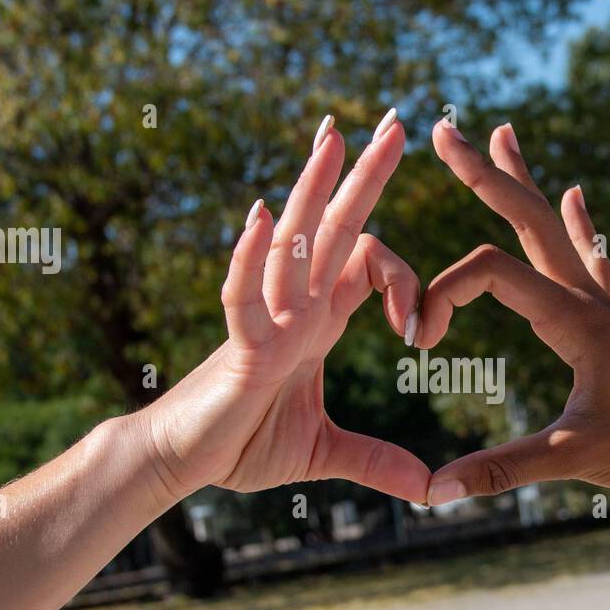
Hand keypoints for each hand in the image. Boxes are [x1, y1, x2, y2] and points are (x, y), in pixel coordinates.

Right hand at [138, 110, 429, 503]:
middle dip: (365, 178)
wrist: (181, 464)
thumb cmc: (242, 445)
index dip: (403, 278)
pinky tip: (258, 219)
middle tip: (393, 122)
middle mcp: (294, 309)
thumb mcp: (324, 452)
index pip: (366, 266)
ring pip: (292, 246)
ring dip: (312, 192)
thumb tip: (428, 487)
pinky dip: (248, 261)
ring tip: (333, 137)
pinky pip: (241, 298)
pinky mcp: (238, 349)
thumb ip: (376, 459)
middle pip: (335, 229)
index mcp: (317, 323)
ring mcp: (265, 322)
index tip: (423, 336)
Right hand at [417, 120, 609, 504]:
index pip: (490, 272)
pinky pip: (586, 256)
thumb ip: (506, 470)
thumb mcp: (577, 456)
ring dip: (521, 181)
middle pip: (523, 216)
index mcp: (571, 318)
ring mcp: (598, 302)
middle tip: (443, 130)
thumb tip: (438, 490)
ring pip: (550, 226)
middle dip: (480, 173)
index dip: (444, 295)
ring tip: (502, 132)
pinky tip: (574, 193)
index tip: (423, 342)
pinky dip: (573, 221)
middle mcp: (583, 296)